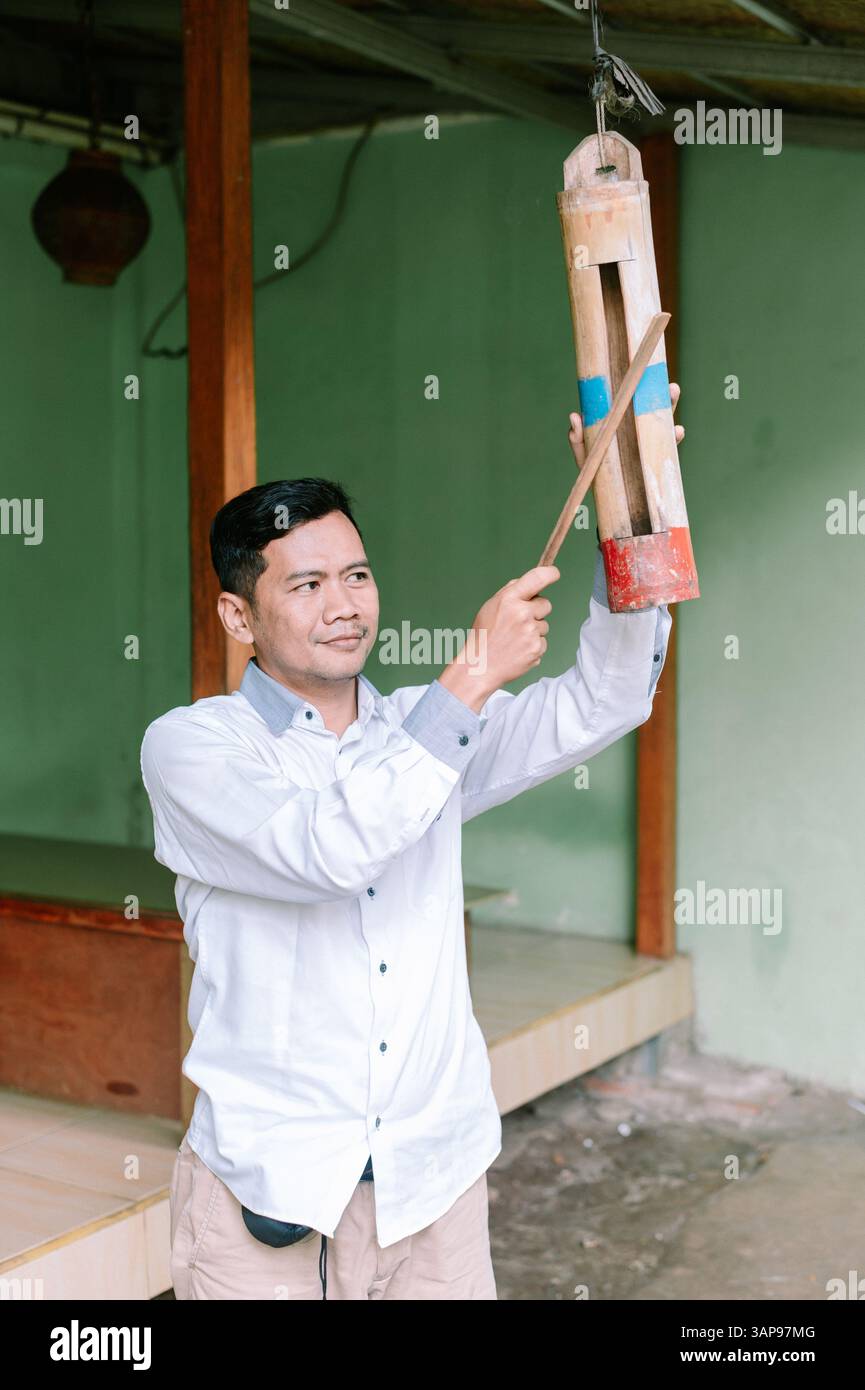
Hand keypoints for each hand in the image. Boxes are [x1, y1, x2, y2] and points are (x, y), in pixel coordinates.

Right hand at [438, 565, 559, 709]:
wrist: (479, 667)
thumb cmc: (484, 635)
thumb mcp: (490, 607)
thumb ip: (510, 592)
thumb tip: (530, 583)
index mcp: (509, 599)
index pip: (537, 578)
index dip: (550, 574)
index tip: (554, 574)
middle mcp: (522, 614)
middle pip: (546, 604)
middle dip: (537, 610)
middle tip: (518, 621)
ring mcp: (531, 633)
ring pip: (544, 625)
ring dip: (534, 630)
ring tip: (514, 639)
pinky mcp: (537, 649)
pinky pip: (542, 642)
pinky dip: (533, 645)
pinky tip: (517, 650)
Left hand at [567, 380, 684, 468]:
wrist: (603, 495)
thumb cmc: (593, 469)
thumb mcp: (583, 451)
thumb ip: (578, 436)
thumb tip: (574, 416)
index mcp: (623, 423)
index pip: (634, 402)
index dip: (641, 388)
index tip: (647, 374)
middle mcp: (639, 431)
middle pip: (654, 410)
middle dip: (665, 397)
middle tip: (673, 387)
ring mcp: (649, 445)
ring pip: (664, 425)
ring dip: (671, 412)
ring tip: (676, 401)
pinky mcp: (654, 460)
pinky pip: (667, 448)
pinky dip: (674, 438)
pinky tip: (678, 430)